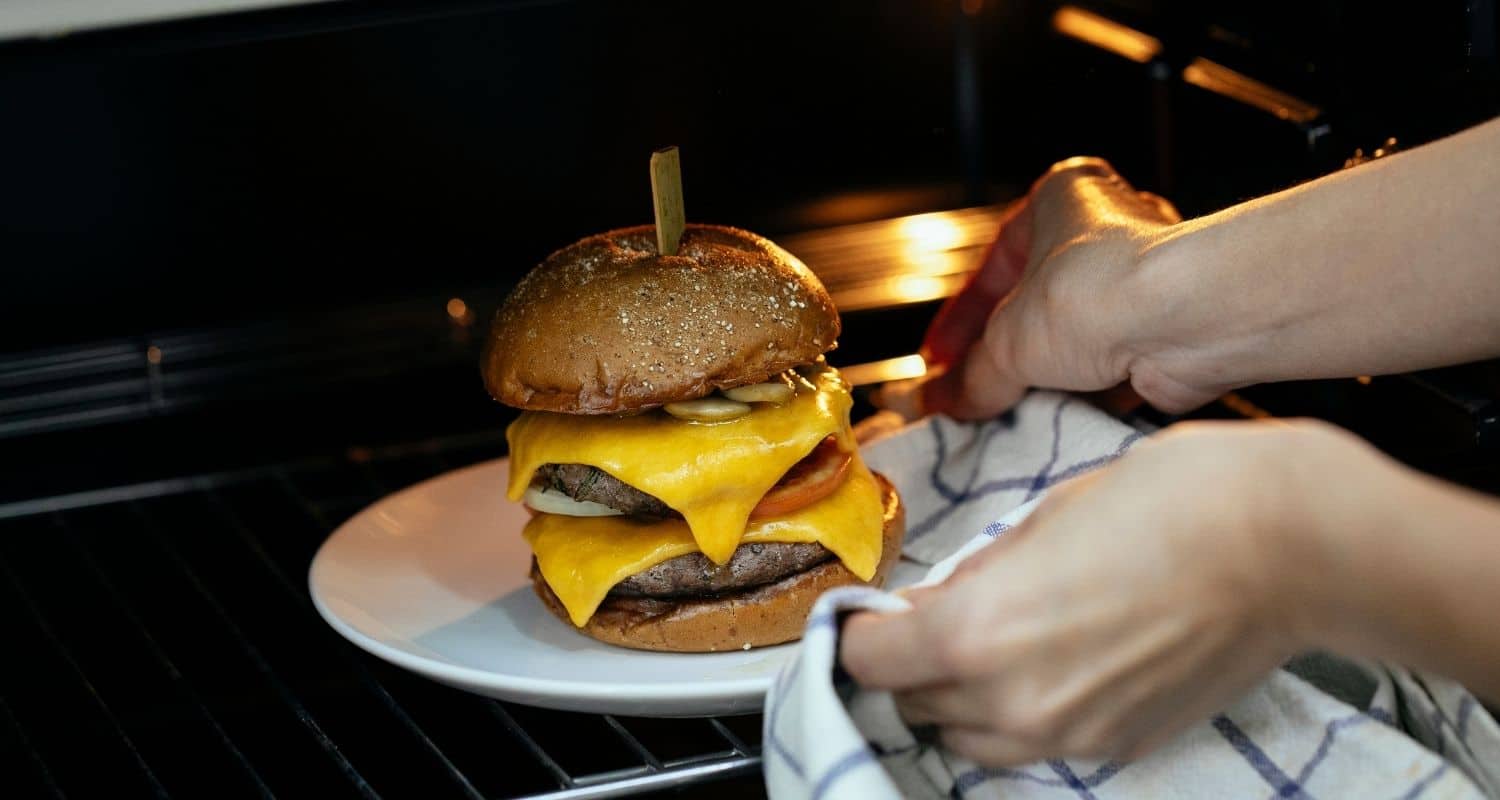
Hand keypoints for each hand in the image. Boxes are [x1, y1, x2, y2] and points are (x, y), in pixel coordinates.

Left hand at [840, 421, 1374, 764]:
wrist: (1288, 543)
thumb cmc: (1173, 503)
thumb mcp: (1044, 515)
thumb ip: (977, 572)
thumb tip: (940, 599)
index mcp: (976, 633)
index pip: (867, 660)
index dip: (859, 631)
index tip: (867, 611)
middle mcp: (1013, 701)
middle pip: (911, 704)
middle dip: (904, 663)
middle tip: (920, 621)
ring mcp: (1069, 735)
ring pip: (967, 739)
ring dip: (952, 699)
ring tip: (978, 644)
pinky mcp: (1118, 745)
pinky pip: (1033, 746)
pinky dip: (1015, 714)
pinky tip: (1041, 662)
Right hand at [919, 158, 1202, 417]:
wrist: (1189, 322)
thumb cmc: (1095, 294)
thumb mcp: (1008, 342)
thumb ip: (973, 376)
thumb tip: (943, 404)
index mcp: (1061, 198)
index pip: (993, 266)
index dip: (959, 322)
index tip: (939, 362)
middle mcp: (1106, 231)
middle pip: (1034, 304)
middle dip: (1003, 353)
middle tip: (971, 391)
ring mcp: (1142, 281)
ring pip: (1075, 339)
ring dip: (1045, 378)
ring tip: (1011, 413)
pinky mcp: (1169, 330)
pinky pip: (1111, 368)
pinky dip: (1085, 396)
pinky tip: (1058, 420)